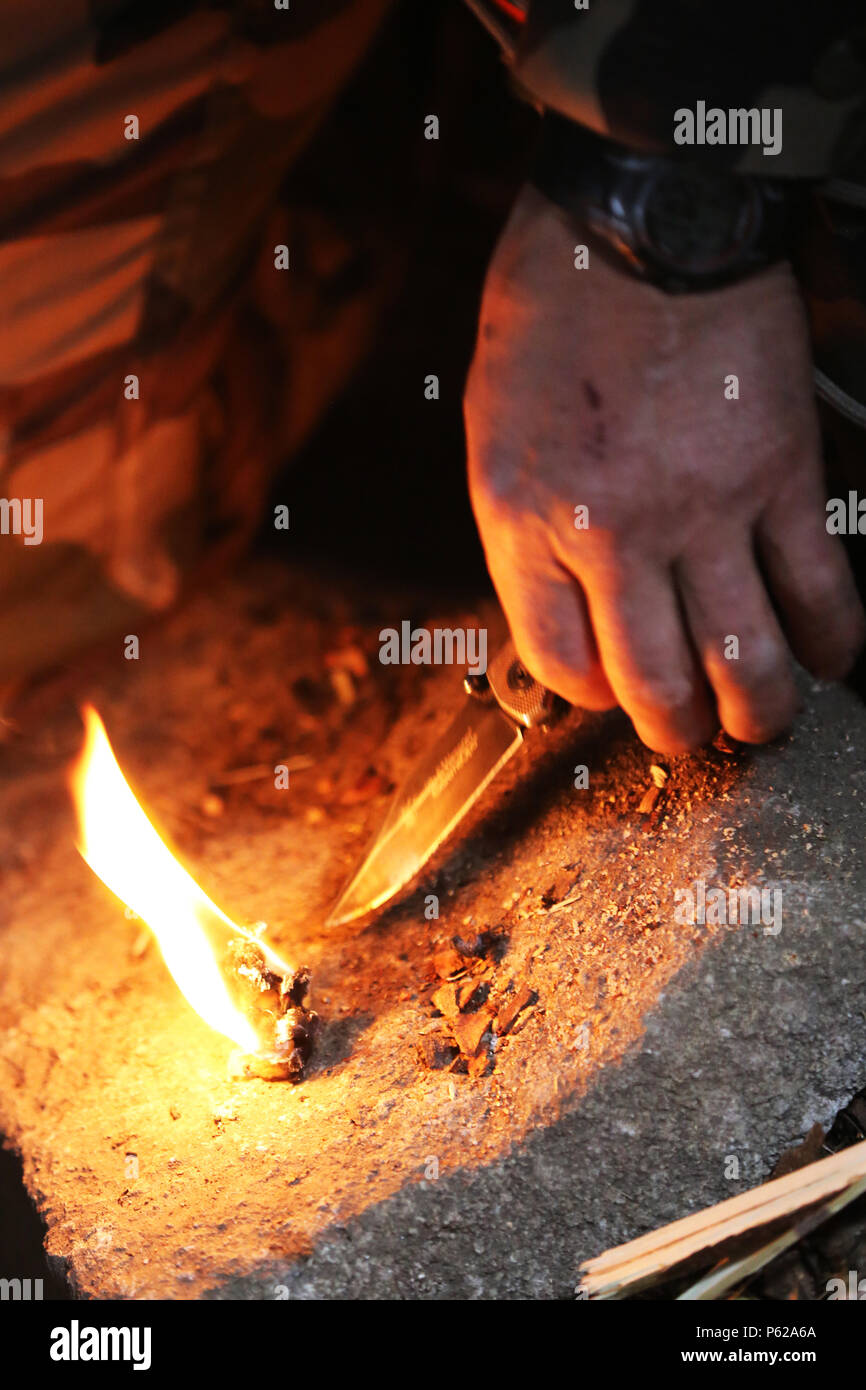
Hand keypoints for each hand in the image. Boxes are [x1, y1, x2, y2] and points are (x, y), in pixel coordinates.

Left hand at [464, 184, 865, 751]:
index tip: (610, 689)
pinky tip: (832, 653)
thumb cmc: (553, 310)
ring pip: (744, 658)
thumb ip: (524, 527)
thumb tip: (563, 603)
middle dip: (677, 732)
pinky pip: (818, 585)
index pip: (561, 662)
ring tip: (763, 721)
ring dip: (759, 711)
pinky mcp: (781, 475)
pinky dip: (834, 635)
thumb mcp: (494, 429)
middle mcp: (610, 533)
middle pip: (654, 684)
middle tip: (690, 737)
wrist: (644, 213)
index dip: (591, 695)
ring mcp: (702, 510)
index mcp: (525, 521)